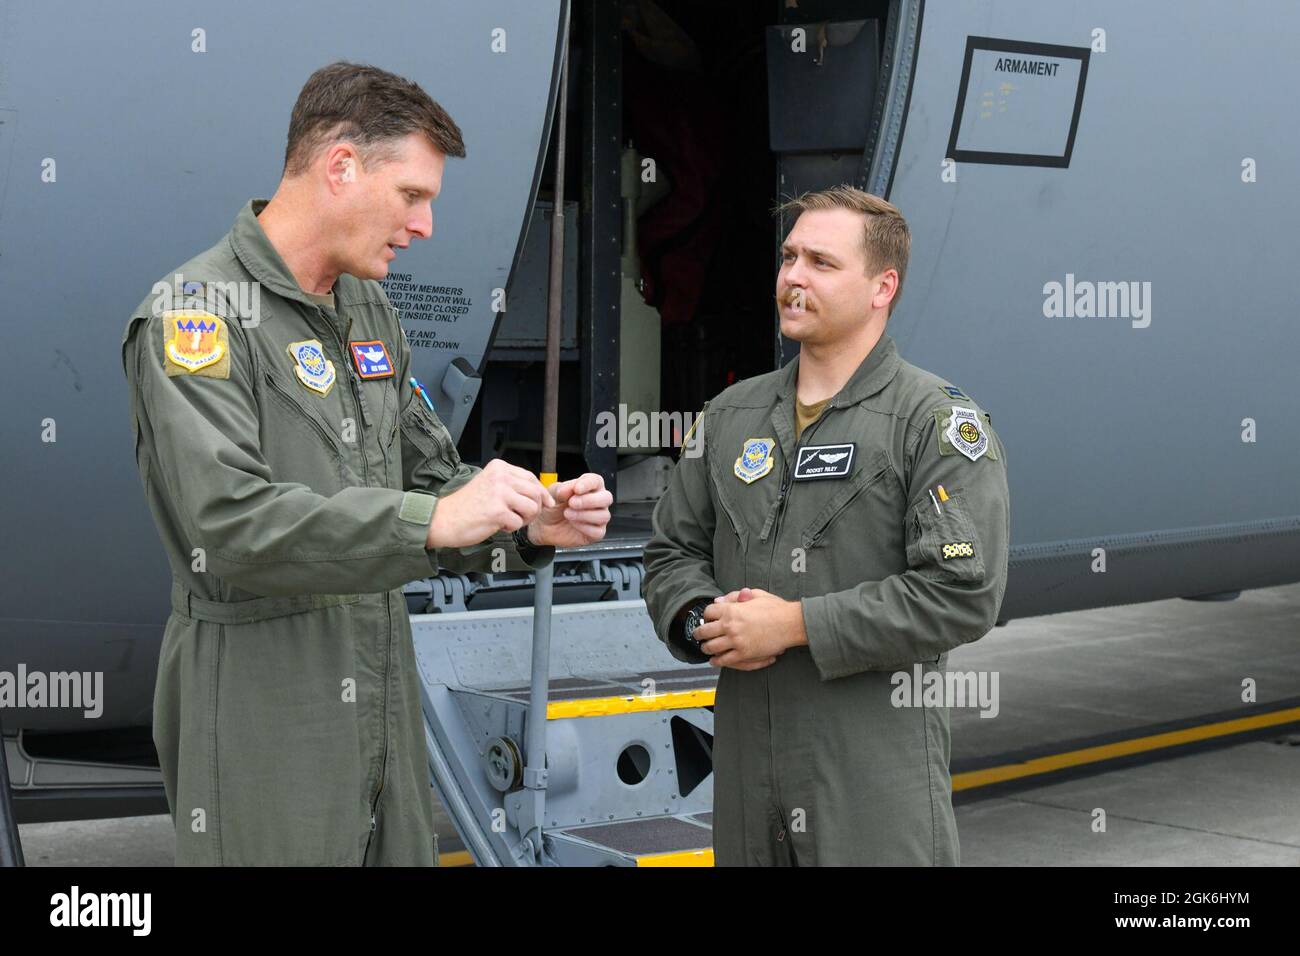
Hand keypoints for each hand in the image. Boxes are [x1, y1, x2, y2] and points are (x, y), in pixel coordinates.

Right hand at [426, 459, 554, 548]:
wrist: (443, 519)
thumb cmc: (466, 506)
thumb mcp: (490, 484)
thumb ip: (512, 485)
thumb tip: (540, 494)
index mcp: (499, 467)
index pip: (531, 477)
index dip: (541, 493)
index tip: (546, 503)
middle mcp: (500, 477)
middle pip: (535, 492)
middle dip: (535, 508)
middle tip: (522, 516)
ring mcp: (499, 493)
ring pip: (532, 507)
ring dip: (524, 519)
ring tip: (509, 520)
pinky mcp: (497, 511)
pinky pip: (519, 522)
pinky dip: (511, 528)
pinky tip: (498, 525)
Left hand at [528, 472, 612, 547]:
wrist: (543, 525)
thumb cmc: (552, 506)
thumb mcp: (553, 493)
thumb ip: (562, 489)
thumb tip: (571, 489)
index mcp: (590, 487)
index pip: (596, 481)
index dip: (588, 484)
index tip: (576, 489)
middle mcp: (598, 501)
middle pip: (606, 498)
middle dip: (589, 500)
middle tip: (572, 503)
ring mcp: (598, 518)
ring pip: (604, 515)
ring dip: (585, 514)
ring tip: (567, 514)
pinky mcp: (595, 533)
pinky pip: (598, 531)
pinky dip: (585, 527)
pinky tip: (573, 523)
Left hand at [694, 588, 804, 669]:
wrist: (790, 623)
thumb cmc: (775, 608)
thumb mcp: (755, 594)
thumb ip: (734, 596)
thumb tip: (719, 601)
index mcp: (731, 610)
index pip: (708, 613)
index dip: (706, 616)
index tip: (708, 619)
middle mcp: (730, 625)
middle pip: (704, 631)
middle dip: (699, 634)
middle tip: (698, 635)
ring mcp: (736, 641)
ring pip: (710, 648)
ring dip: (706, 648)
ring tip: (706, 648)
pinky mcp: (744, 654)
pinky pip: (724, 660)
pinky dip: (717, 661)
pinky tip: (715, 660)